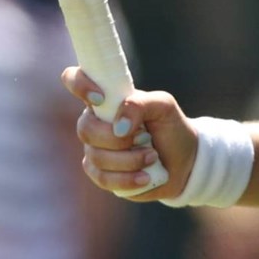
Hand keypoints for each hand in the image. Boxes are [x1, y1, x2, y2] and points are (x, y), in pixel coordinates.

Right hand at [62, 67, 196, 202]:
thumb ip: (140, 104)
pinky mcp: (100, 173)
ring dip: (129, 159)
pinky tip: (145, 177)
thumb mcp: (164, 106)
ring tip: (153, 157)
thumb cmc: (170, 127)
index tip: (101, 99)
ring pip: (96, 157)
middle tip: (145, 139)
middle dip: (117, 139)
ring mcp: (94, 148)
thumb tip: (118, 126)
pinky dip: (127, 179)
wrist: (184, 161)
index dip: (79, 84)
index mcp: (106, 98)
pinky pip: (102, 178)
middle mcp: (95, 122)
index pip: (74, 79)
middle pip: (85, 128)